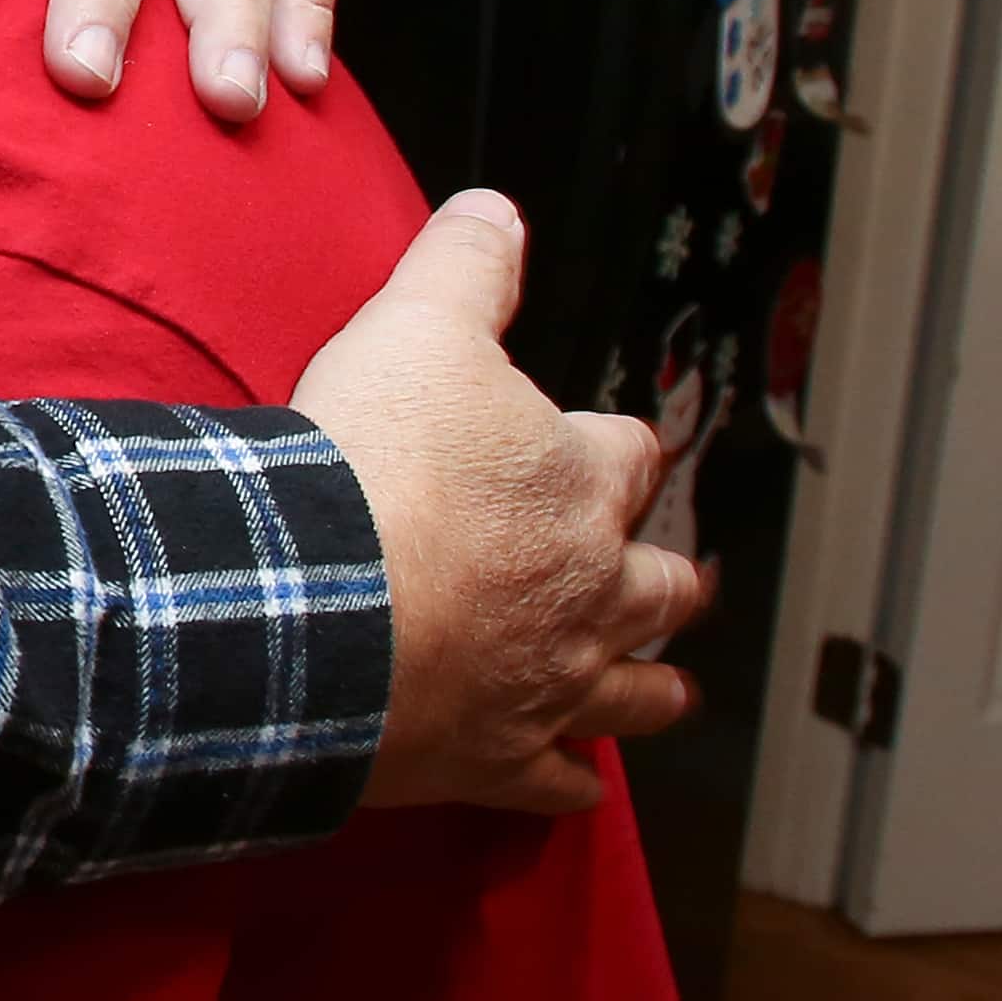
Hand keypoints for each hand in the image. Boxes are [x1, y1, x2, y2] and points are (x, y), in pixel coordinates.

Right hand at [288, 189, 707, 812]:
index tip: (613, 448)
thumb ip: (465, 265)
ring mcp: (552, 681)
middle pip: (659, 587)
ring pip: (633, 693)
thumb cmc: (375, 465)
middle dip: (669, 581)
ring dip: (653, 688)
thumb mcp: (416, 325)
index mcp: (580, 482)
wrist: (321, 605)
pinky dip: (571, 787)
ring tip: (672, 687)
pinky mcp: (498, 757)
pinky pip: (555, 785)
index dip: (621, 449)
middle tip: (680, 582)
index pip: (630, 454)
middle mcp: (589, 589)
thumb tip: (496, 210)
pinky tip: (580, 789)